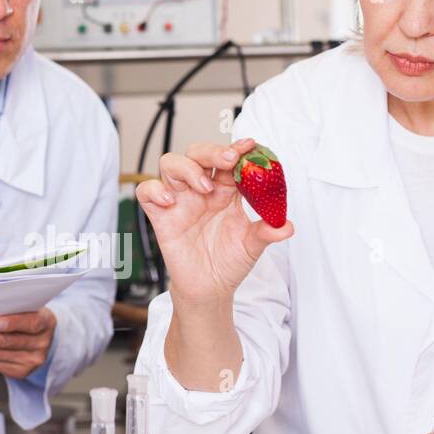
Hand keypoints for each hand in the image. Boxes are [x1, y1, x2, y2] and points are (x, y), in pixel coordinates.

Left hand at [0, 309, 55, 379]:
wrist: (44, 338)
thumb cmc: (28, 315)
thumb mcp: (27, 305)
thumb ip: (9, 304)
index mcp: (46, 322)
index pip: (31, 323)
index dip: (13, 322)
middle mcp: (41, 344)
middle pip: (4, 341)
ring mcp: (30, 361)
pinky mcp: (19, 372)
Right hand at [135, 137, 292, 309]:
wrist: (210, 288)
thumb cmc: (229, 262)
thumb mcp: (253, 246)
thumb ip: (267, 231)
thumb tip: (286, 226)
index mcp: (225, 191)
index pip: (227, 160)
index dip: (237, 149)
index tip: (249, 145)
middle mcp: (200, 190)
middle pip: (197, 153)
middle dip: (212, 151)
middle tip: (228, 160)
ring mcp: (179, 201)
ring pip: (171, 164)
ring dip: (187, 168)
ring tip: (204, 186)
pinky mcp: (161, 216)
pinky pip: (146, 192)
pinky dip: (154, 190)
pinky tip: (169, 201)